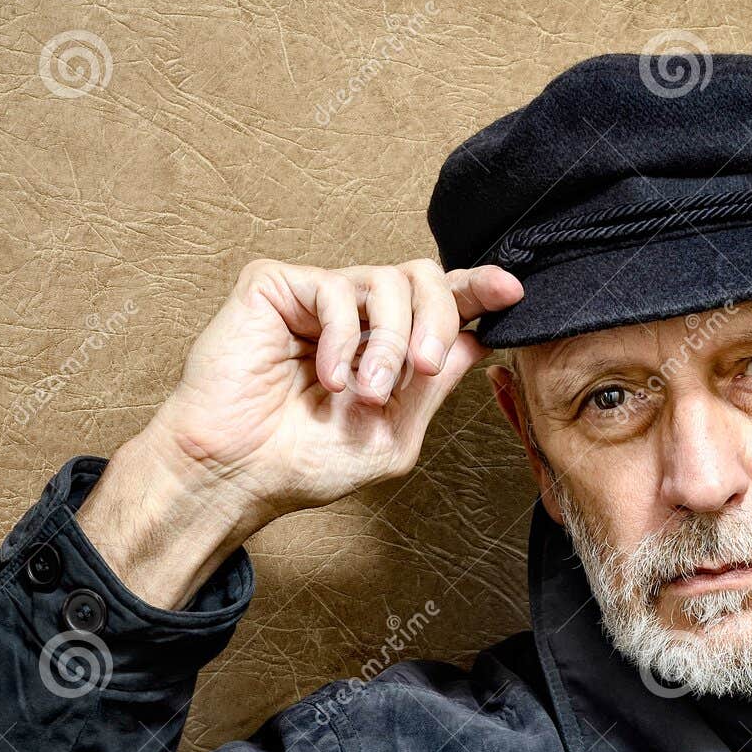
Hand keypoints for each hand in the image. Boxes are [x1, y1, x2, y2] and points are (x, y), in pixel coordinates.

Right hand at [74, 257, 524, 608]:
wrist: (239, 473)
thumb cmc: (305, 463)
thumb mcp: (392, 434)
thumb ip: (433, 387)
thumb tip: (479, 337)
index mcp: (386, 347)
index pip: (442, 305)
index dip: (478, 290)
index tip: (512, 291)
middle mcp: (356, 315)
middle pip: (425, 278)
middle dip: (436, 323)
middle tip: (424, 370)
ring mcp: (317, 296)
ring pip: (387, 281)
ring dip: (389, 344)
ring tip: (364, 394)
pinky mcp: (277, 285)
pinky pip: (335, 289)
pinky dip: (344, 339)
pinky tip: (329, 379)